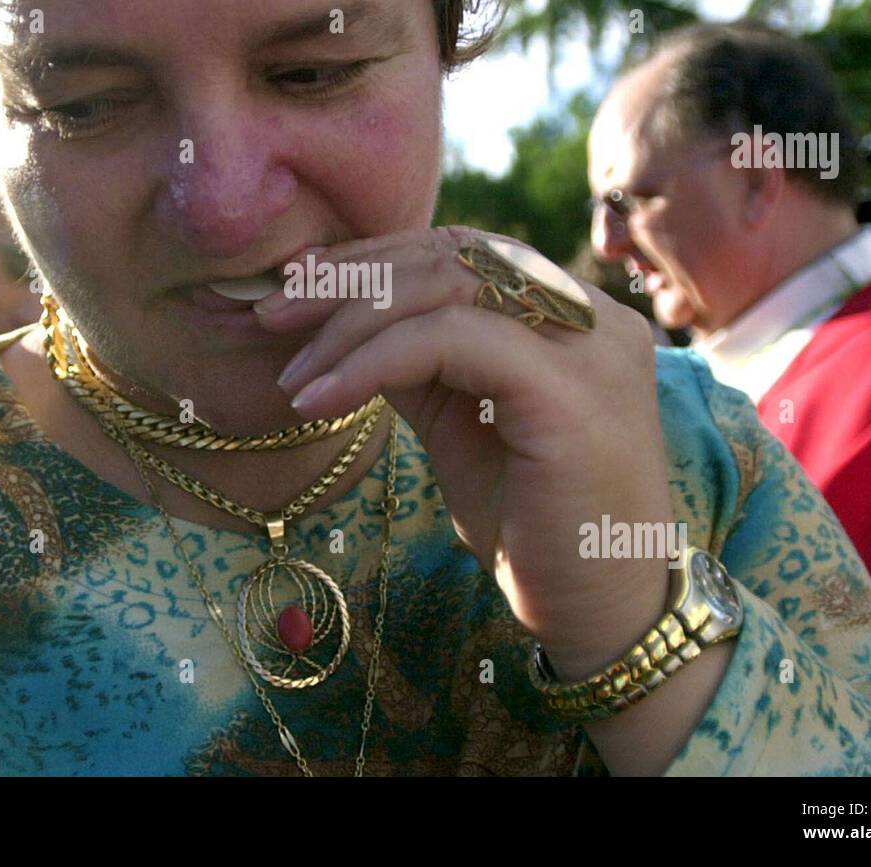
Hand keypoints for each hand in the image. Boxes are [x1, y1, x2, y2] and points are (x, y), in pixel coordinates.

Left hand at [256, 225, 672, 674]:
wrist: (598, 617)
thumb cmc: (533, 529)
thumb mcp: (462, 426)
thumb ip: (419, 364)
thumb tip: (339, 321)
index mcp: (575, 314)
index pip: (464, 252)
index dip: (375, 260)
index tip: (298, 289)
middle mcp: (593, 315)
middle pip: (452, 255)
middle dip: (350, 278)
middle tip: (272, 314)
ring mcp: (590, 347)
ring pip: (447, 286)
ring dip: (351, 323)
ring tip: (294, 376)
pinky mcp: (570, 390)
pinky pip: (449, 341)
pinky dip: (373, 362)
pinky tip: (322, 400)